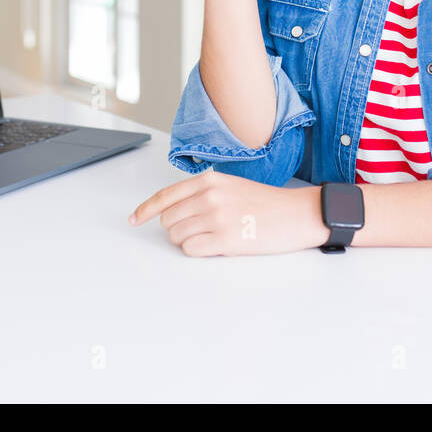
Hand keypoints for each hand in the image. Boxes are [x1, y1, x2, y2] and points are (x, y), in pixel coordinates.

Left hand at [129, 170, 327, 255]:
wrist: (297, 214)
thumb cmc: (267, 203)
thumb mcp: (231, 186)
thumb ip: (202, 192)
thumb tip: (173, 212)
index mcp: (210, 180)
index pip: (165, 196)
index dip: (145, 210)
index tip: (134, 219)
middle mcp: (209, 196)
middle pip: (168, 220)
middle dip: (178, 229)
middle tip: (201, 230)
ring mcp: (216, 217)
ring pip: (177, 236)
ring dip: (189, 240)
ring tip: (213, 237)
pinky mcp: (225, 240)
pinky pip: (191, 250)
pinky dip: (198, 251)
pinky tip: (217, 246)